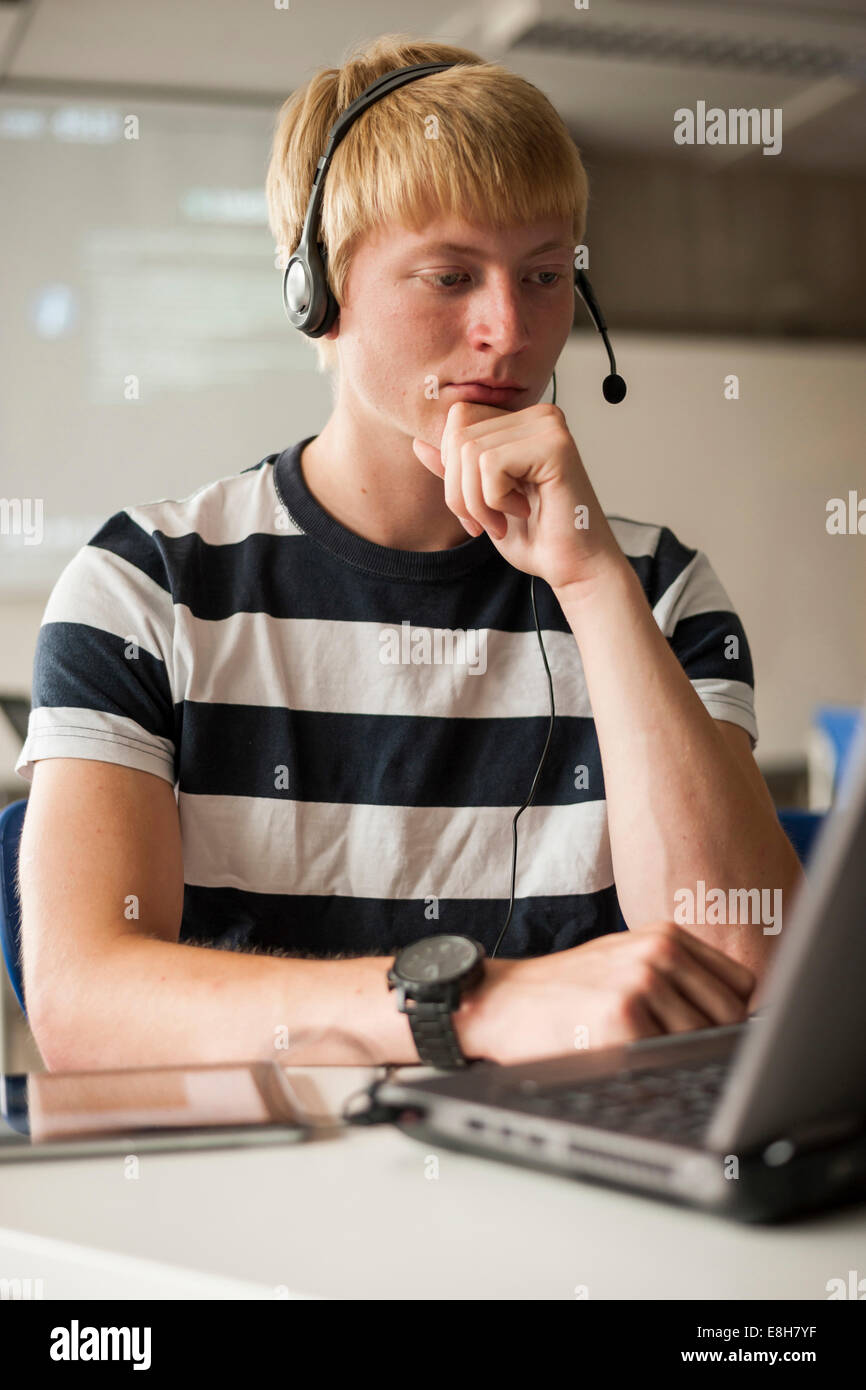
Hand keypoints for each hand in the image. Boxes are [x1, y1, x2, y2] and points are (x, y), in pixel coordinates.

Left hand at [412, 400, 624, 590]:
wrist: (573, 567)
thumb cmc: (535, 537)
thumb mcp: (481, 500)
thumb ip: (455, 471)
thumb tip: (418, 444)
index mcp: (522, 422)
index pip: (457, 420)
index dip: (453, 469)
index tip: (476, 508)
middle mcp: (538, 415)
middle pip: (458, 435)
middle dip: (460, 491)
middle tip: (487, 521)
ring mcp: (548, 426)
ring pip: (470, 451)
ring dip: (477, 501)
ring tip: (504, 520)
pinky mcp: (554, 446)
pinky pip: (490, 465)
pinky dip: (495, 500)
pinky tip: (523, 512)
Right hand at [455, 921, 755, 1065]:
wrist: (503, 1001)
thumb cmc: (565, 989)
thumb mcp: (625, 959)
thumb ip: (678, 975)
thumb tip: (736, 1017)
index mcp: (664, 936)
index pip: (739, 983)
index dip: (732, 1016)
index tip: (712, 1032)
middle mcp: (657, 953)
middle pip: (729, 1015)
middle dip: (712, 1040)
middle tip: (673, 1049)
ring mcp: (641, 983)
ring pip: (703, 1040)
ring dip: (680, 1057)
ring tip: (639, 1050)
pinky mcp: (622, 1020)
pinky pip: (668, 1058)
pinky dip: (653, 1069)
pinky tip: (622, 1058)